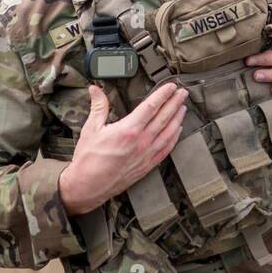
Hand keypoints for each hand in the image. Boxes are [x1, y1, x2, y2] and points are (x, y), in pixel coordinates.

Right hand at [58, 81, 187, 215]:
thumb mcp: (90, 129)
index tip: (171, 86)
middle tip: (183, 93)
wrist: (88, 186)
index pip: (151, 107)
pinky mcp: (147, 165)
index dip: (163, 94)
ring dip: (177, 118)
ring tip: (183, 108)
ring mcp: (146, 155)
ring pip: (168, 133)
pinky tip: (178, 131)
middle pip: (164, 117)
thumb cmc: (88, 160)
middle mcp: (141, 142)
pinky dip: (174, 138)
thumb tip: (95, 90)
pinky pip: (166, 149)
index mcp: (128, 130)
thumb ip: (98, 106)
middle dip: (175, 103)